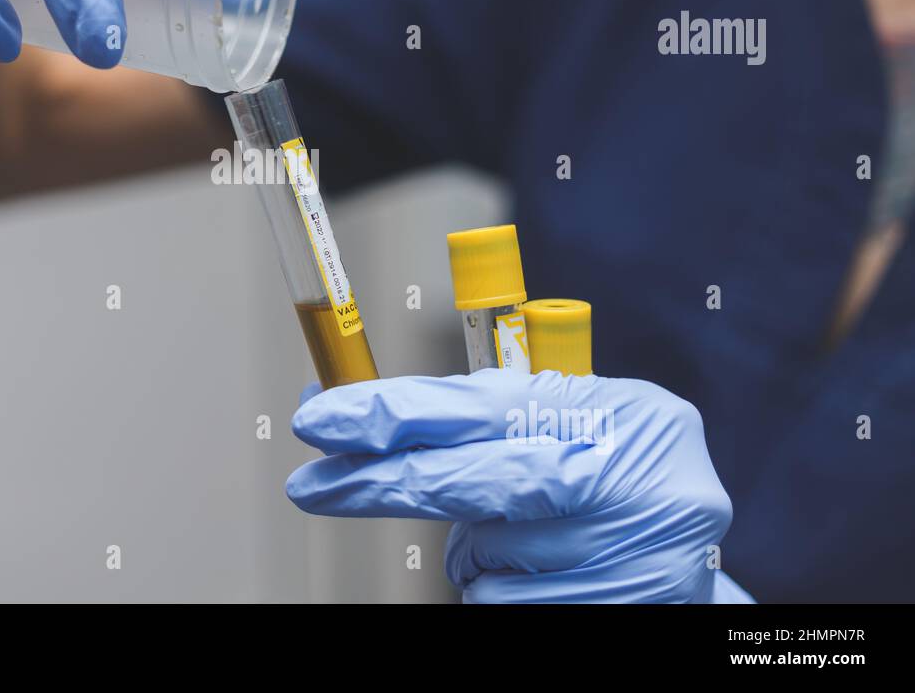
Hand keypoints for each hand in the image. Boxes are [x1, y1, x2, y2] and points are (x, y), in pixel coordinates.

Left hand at [287, 369, 751, 602]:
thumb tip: (367, 417)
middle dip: (381, 485)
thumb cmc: (609, 456)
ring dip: (472, 545)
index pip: (471, 408)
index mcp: (597, 407)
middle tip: (314, 487)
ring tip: (518, 528)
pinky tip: (536, 564)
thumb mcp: (560, 414)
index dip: (387, 415)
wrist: (695, 523)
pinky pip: (507, 601)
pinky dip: (501, 584)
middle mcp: (616, 473)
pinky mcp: (627, 602)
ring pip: (482, 554)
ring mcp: (626, 545)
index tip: (319, 420)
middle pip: (467, 482)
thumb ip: (480, 414)